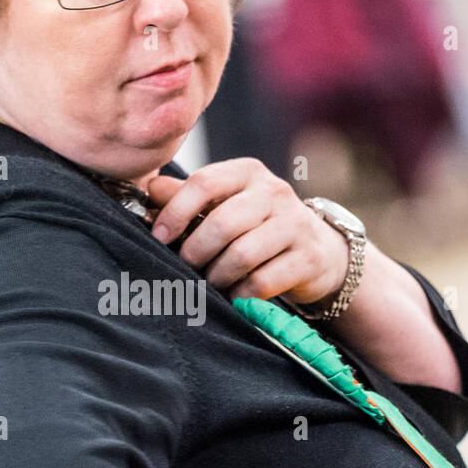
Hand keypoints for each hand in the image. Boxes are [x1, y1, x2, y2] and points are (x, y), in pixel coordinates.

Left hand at [147, 158, 348, 306]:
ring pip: (242, 255)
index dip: (176, 212)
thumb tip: (150, 188)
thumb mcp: (224, 203)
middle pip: (222, 223)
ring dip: (217, 276)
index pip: (204, 182)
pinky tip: (234, 295)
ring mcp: (295, 224)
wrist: (317, 250)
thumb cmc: (257, 226)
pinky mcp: (308, 257)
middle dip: (196, 252)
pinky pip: (262, 281)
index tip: (160, 237)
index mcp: (247, 172)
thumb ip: (187, 195)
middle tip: (187, 268)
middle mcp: (274, 192)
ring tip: (210, 283)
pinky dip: (240, 294)